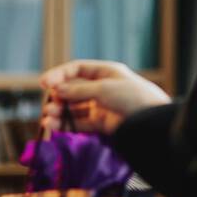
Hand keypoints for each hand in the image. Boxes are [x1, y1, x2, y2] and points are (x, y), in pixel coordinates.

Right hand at [39, 60, 170, 135]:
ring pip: (74, 108)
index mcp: (106, 73)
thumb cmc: (133, 98)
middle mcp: (102, 88)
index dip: (59, 75)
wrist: (152, 124)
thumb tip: (56, 91)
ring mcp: (101, 106)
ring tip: (47, 118)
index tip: (43, 84)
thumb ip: (78, 91)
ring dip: (59, 112)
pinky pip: (78, 123)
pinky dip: (66, 125)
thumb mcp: (104, 89)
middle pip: (73, 90)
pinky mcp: (101, 124)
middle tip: (48, 105)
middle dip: (58, 97)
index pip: (77, 70)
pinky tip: (53, 126)